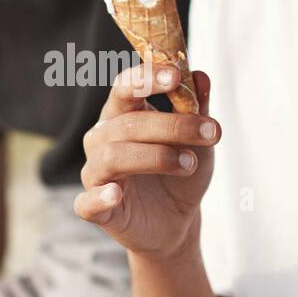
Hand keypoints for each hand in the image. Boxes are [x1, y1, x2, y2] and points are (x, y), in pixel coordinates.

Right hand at [75, 64, 219, 259]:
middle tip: (210, 132)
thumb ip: (197, 108)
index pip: (125, 87)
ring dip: (155, 157)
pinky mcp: (95, 209)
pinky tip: (116, 194)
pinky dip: (100, 197)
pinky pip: (87, 202)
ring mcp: (96, 174)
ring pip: (112, 157)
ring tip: (189, 164)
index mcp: (122, 116)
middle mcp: (102, 140)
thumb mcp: (198, 140)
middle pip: (126, 123)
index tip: (176, 76)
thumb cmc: (181, 172)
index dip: (147, 78)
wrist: (178, 220)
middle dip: (171, 125)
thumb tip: (200, 76)